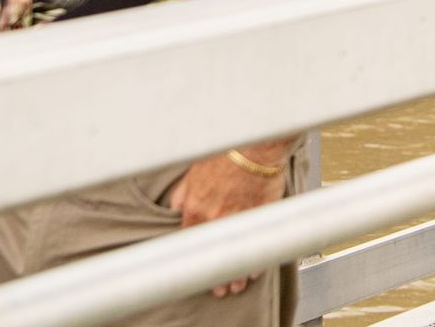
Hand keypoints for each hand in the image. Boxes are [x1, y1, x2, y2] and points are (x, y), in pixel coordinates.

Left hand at [167, 148, 288, 295]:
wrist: (254, 146)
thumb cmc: (226, 154)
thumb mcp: (193, 172)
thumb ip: (182, 194)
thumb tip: (175, 207)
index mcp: (195, 209)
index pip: (190, 245)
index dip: (195, 262)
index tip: (200, 271)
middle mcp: (214, 218)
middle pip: (212, 257)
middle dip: (216, 277)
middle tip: (219, 289)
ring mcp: (238, 220)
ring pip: (234, 256)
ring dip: (235, 275)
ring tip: (237, 285)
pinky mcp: (259, 218)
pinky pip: (255, 246)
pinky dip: (255, 261)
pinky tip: (254, 270)